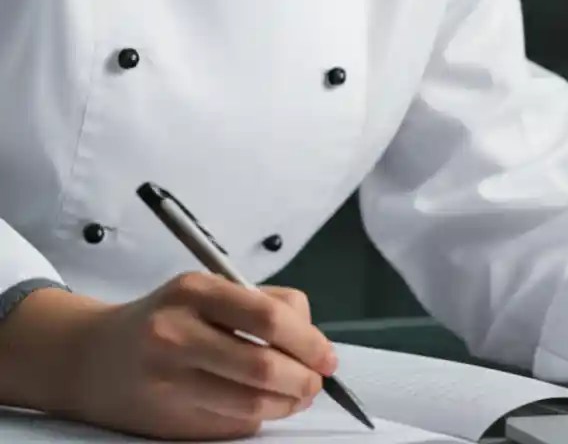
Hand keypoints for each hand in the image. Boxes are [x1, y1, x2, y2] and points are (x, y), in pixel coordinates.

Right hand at [0, 273, 334, 439]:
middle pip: (264, 366)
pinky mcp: (165, 417)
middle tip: (316, 382)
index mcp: (195, 291)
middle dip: (304, 379)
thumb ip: (264, 306)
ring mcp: (168, 378)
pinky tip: (260, 406)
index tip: (328, 356)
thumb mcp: (209, 291)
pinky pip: (230, 424)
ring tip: (296, 396)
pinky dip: (258, 418)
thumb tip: (314, 341)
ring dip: (286, 404)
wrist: (90, 356)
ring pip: (250, 403)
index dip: (310, 342)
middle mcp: (176, 332)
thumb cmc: (167, 318)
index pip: (271, 318)